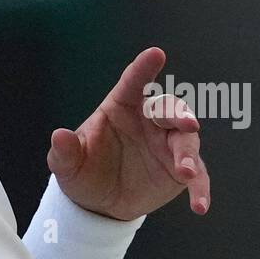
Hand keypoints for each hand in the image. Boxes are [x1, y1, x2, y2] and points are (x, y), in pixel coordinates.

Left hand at [46, 46, 210, 221]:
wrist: (98, 204)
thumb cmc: (83, 171)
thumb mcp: (67, 165)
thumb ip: (65, 151)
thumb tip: (58, 135)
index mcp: (121, 107)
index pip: (133, 83)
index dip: (144, 68)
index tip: (156, 54)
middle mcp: (149, 121)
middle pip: (169, 108)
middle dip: (180, 115)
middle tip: (188, 125)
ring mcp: (167, 144)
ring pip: (186, 139)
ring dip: (189, 152)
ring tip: (185, 171)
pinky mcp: (179, 171)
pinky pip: (197, 175)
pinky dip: (200, 187)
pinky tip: (199, 204)